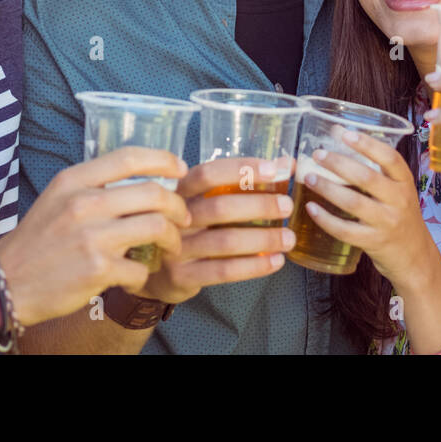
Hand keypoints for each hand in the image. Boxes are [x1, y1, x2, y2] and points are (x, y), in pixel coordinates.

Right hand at [0, 147, 190, 325]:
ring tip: (170, 246)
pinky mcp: (97, 269)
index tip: (181, 169)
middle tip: (183, 218)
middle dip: (178, 207)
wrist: (6, 283)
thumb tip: (140, 178)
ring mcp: (91, 237)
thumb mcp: (57, 199)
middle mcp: (83, 203)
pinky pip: (141, 267)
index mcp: (74, 181)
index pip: (129, 158)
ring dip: (172, 239)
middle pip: (153, 193)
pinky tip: (136, 274)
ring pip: (156, 227)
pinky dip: (144, 273)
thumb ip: (93, 186)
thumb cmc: (37, 242)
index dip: (163, 160)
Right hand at [136, 157, 295, 304]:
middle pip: (219, 207)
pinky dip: (254, 266)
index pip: (208, 174)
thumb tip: (285, 164)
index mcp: (180, 191)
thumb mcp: (203, 202)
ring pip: (225, 241)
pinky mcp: (181, 276)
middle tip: (287, 206)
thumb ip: (239, 184)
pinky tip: (276, 261)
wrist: (152, 273)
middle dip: (259, 205)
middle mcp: (175, 217)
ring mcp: (175, 248)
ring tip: (288, 238)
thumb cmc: (188, 228)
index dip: (240, 169)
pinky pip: (223, 271)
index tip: (273, 169)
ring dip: (262, 239)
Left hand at [296, 129, 436, 288]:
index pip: (390, 158)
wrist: (415, 256)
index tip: (344, 133)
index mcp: (405, 182)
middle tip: (318, 154)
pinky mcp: (374, 242)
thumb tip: (338, 137)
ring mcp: (387, 222)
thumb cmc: (400, 216)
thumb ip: (376, 170)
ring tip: (310, 178)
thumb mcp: (398, 191)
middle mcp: (399, 200)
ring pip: (353, 203)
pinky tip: (311, 208)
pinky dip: (325, 219)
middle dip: (338, 164)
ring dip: (327, 188)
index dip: (367, 144)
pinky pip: (345, 230)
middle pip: (366, 178)